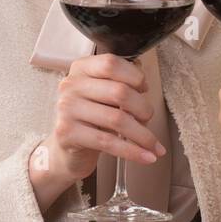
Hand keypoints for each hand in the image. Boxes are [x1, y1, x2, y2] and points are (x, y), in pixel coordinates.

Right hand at [29, 54, 166, 208]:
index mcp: (81, 68)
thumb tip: (144, 87)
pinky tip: (147, 157)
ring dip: (142, 134)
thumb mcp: (104, 95)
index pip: (111, 64)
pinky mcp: (67, 133)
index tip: (145, 90)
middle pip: (119, 92)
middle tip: (149, 119)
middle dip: (143, 108)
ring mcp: (67, 109)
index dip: (134, 76)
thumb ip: (121, 84)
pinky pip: (108, 142)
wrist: (67, 149)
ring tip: (153, 145)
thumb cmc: (92, 118)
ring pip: (117, 119)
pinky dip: (132, 151)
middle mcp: (71, 85)